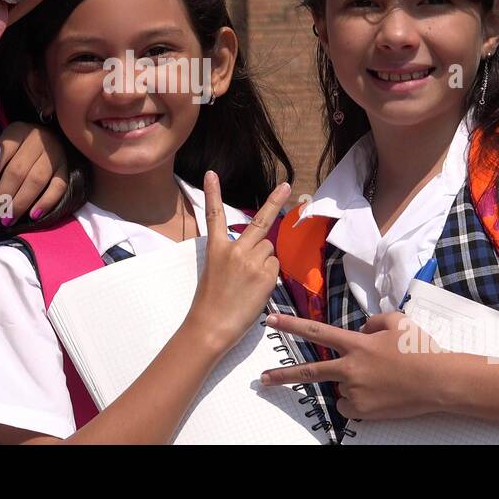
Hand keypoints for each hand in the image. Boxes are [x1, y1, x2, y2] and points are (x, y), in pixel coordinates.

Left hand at [0, 122, 68, 225]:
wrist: (56, 134)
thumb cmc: (24, 144)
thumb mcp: (10, 143)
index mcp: (18, 131)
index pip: (2, 155)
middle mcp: (38, 140)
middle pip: (18, 171)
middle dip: (4, 196)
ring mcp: (55, 154)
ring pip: (36, 180)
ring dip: (21, 203)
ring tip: (9, 219)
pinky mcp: (67, 167)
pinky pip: (58, 187)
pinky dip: (46, 202)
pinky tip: (34, 215)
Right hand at [183, 172, 289, 352]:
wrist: (211, 326)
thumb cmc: (210, 303)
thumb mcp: (215, 271)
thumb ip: (233, 255)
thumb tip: (258, 250)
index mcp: (215, 248)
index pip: (214, 215)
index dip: (213, 193)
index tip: (212, 173)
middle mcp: (234, 249)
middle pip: (260, 221)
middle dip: (276, 201)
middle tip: (287, 185)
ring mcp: (251, 260)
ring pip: (270, 249)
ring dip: (266, 260)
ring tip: (250, 281)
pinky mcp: (265, 274)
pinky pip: (275, 266)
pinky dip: (270, 276)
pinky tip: (256, 288)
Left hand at [259, 312, 444, 420]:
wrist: (438, 381)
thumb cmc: (420, 349)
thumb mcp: (397, 322)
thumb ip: (372, 322)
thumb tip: (360, 329)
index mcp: (356, 343)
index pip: (316, 332)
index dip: (292, 326)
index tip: (272, 322)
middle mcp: (350, 367)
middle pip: (310, 372)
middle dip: (283, 376)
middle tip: (263, 379)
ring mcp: (355, 391)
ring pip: (339, 388)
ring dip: (350, 384)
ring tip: (379, 381)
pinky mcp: (363, 411)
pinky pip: (350, 406)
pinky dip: (357, 401)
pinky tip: (377, 395)